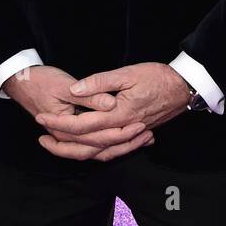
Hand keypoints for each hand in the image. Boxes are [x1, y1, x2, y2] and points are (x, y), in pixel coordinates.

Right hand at [3, 64, 152, 161]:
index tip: (140, 124)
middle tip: (147, 133)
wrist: (20, 80)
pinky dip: (110, 143)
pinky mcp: (71, 131)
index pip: (96, 136)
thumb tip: (111, 104)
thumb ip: (89, 95)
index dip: (120, 132)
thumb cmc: (40, 80)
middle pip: (98, 148)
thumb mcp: (64, 85)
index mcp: (64, 125)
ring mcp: (67, 136)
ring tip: (144, 138)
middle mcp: (65, 136)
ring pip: (96, 150)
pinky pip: (92, 144)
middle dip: (124, 143)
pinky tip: (129, 136)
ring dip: (120, 147)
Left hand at [34, 63, 191, 158]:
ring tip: (57, 145)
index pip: (81, 125)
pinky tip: (87, 149)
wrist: (184, 88)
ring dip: (76, 152)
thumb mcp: (128, 73)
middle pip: (86, 146)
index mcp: (117, 115)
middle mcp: (122, 130)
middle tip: (41, 138)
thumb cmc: (158, 77)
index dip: (58, 123)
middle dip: (60, 144)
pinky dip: (96, 153)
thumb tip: (75, 90)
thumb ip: (100, 82)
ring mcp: (130, 135)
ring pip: (98, 153)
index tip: (41, 119)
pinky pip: (112, 151)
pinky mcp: (135, 135)